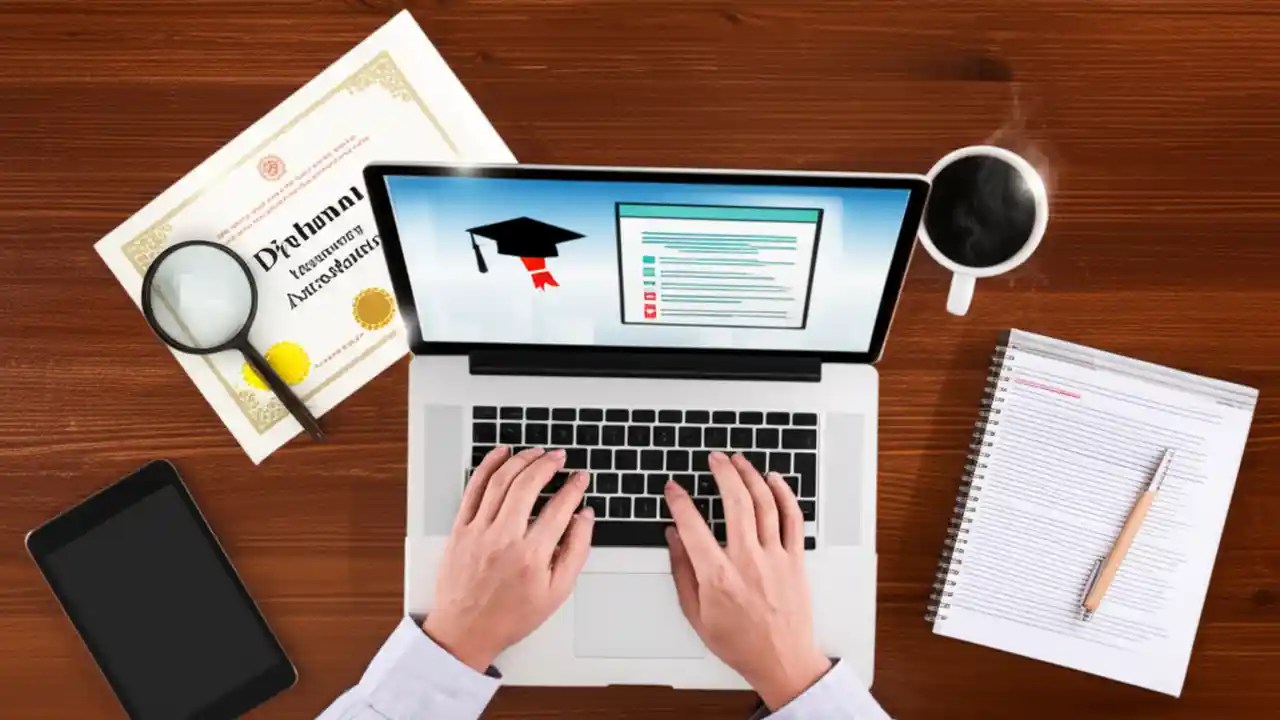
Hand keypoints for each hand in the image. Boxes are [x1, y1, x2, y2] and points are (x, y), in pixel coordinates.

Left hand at [423, 446, 594, 671]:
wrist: (465, 631)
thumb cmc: (510, 616)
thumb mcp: (557, 592)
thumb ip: (576, 551)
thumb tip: (584, 517)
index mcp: (531, 556)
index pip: (559, 508)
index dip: (574, 487)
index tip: (580, 478)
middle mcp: (504, 539)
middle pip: (528, 485)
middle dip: (548, 464)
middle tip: (559, 457)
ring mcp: (478, 531)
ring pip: (501, 481)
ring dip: (521, 460)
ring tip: (536, 452)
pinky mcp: (460, 529)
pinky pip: (474, 489)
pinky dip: (488, 466)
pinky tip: (501, 454)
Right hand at [664, 452, 830, 709]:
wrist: (782, 661)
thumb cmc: (739, 642)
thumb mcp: (696, 614)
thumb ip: (682, 572)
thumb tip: (673, 537)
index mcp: (718, 577)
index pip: (693, 526)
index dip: (679, 501)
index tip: (673, 488)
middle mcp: (748, 562)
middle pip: (736, 502)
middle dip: (722, 473)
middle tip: (714, 458)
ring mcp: (775, 558)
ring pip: (765, 504)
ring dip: (751, 476)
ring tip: (739, 461)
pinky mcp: (795, 559)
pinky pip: (793, 519)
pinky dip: (784, 494)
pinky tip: (774, 480)